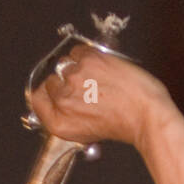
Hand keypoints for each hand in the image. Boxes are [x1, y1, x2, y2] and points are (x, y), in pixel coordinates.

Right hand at [28, 44, 172, 152]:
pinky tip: (103, 68)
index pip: (37, 99)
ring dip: (79, 68)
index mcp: (58, 123)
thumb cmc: (125, 124)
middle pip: (50, 81)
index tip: (57, 91)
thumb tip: (57, 100)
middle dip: (67, 82)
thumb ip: (67, 116)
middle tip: (88, 88)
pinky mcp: (88, 60)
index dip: (48, 93)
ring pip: (64, 64)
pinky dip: (88, 56)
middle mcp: (62, 100)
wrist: (146, 114)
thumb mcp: (86, 132)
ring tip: (99, 80)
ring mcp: (73, 78)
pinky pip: (77, 51)